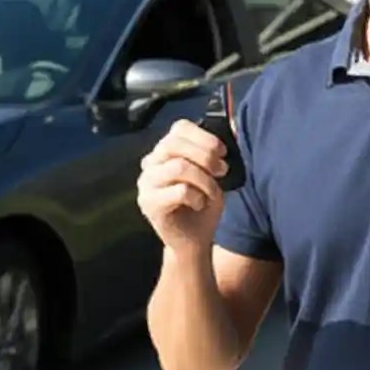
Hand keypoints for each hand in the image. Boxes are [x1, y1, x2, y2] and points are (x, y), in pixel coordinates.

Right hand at [137, 119, 230, 254]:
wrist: (193, 240)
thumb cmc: (202, 204)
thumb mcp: (210, 175)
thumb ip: (209, 156)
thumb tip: (223, 139)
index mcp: (166, 150)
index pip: (179, 128)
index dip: (204, 136)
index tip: (222, 152)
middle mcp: (151, 163)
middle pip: (174, 144)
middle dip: (205, 155)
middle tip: (221, 171)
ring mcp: (146, 183)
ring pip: (178, 167)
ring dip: (204, 180)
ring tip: (212, 192)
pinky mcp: (148, 203)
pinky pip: (179, 191)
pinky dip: (197, 196)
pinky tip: (199, 204)